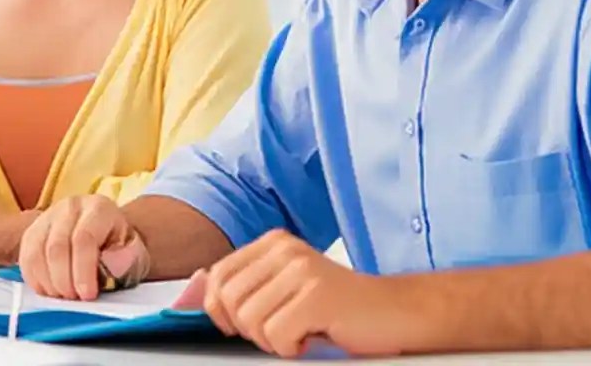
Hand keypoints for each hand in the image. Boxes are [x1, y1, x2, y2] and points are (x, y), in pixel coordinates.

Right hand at [18, 195, 149, 300]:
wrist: (108, 241)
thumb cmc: (121, 251)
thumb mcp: (136, 256)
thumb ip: (128, 260)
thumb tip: (112, 263)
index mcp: (99, 208)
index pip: (84, 238)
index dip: (83, 270)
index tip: (87, 295)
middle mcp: (70, 206)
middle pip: (56, 246)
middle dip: (64, 280)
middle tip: (74, 299)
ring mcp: (47, 217)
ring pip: (36, 252)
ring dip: (48, 282)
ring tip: (64, 296)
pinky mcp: (32, 232)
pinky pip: (25, 258)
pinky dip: (35, 279)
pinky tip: (50, 290)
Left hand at [173, 229, 415, 358]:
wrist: (398, 315)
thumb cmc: (340, 311)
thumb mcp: (283, 293)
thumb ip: (241, 290)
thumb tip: (192, 295)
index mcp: (272, 243)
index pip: (216, 277)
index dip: (222, 310)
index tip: (245, 324)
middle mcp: (284, 249)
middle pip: (228, 300)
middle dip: (249, 328)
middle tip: (283, 330)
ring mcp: (301, 270)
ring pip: (250, 321)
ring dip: (274, 340)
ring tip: (303, 332)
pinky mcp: (317, 295)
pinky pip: (276, 335)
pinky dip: (293, 348)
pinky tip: (316, 337)